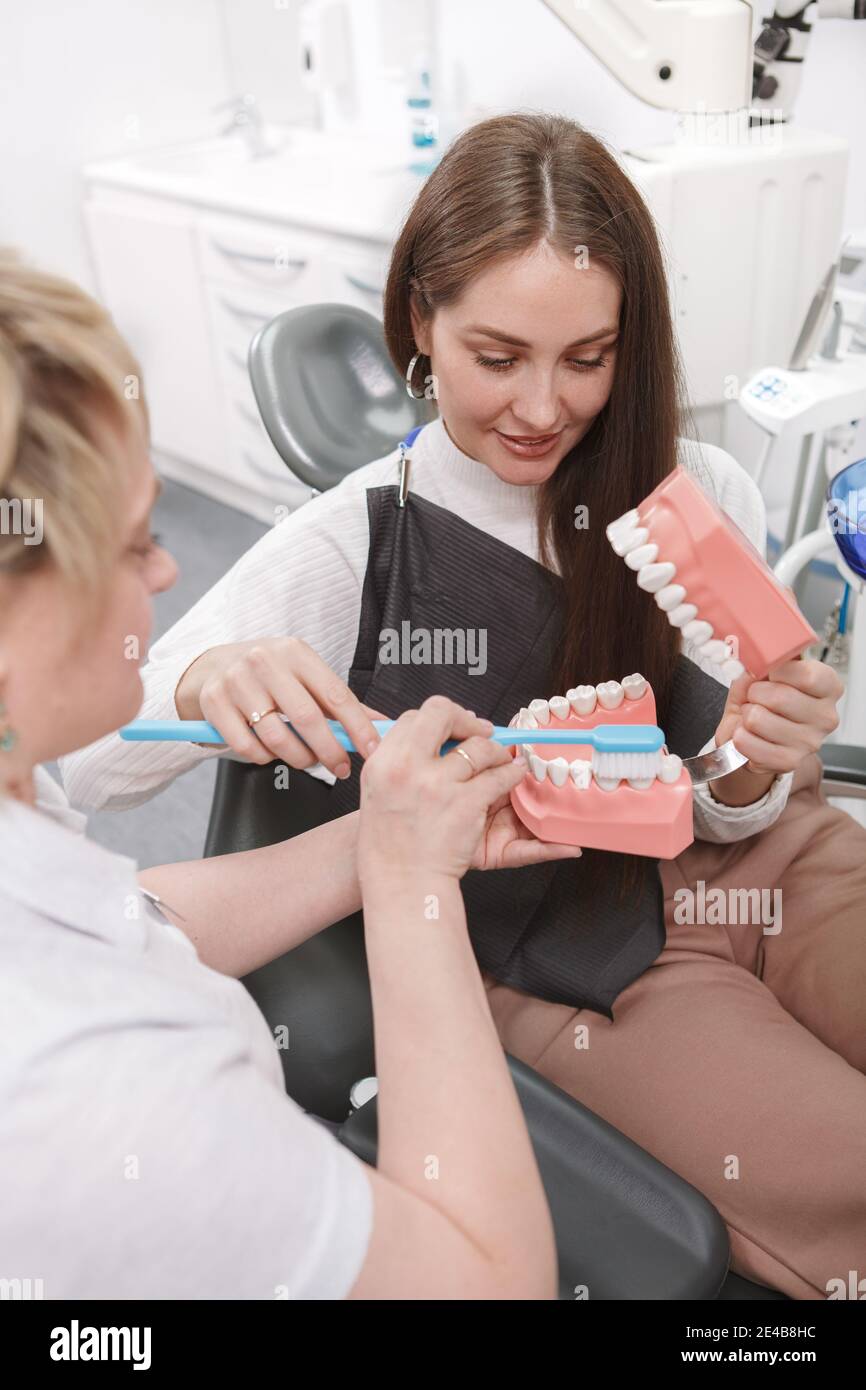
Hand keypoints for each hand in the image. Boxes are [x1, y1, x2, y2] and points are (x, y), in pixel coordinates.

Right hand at [174, 637, 385, 777]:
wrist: (212, 667)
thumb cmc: (268, 675)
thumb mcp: (304, 676)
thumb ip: (339, 702)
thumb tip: (381, 726)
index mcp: (296, 652)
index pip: (336, 695)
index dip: (358, 727)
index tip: (372, 751)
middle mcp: (265, 661)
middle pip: (307, 719)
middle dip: (330, 751)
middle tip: (340, 767)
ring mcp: (236, 681)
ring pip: (277, 737)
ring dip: (297, 758)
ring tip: (305, 759)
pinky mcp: (214, 702)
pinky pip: (247, 746)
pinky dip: (264, 758)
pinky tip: (270, 752)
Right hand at [358, 696, 575, 884]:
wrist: (401, 879)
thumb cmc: (390, 840)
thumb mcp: (378, 792)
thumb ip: (398, 761)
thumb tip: (425, 736)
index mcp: (383, 761)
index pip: (413, 718)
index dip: (438, 720)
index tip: (453, 728)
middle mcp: (407, 767)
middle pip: (442, 715)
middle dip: (467, 720)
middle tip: (480, 730)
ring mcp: (438, 784)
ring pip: (479, 746)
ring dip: (495, 750)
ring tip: (501, 758)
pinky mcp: (465, 803)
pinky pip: (499, 776)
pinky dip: (511, 774)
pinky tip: (513, 776)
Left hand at [714, 658, 842, 778]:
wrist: (754, 733)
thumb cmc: (763, 698)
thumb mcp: (764, 671)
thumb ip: (764, 662)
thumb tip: (754, 662)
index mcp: (828, 687)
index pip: (808, 676)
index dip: (779, 671)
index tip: (770, 673)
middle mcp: (825, 716)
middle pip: (779, 697)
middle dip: (754, 693)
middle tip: (755, 697)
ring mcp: (809, 742)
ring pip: (757, 719)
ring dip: (745, 715)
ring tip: (753, 716)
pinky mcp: (788, 761)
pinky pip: (748, 743)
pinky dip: (739, 737)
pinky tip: (748, 735)